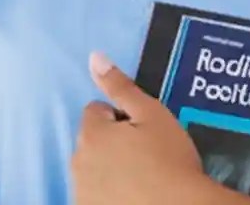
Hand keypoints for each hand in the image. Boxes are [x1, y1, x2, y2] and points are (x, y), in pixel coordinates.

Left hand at [71, 51, 229, 204]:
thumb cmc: (170, 160)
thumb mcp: (152, 114)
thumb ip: (121, 87)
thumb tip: (95, 58)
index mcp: (92, 133)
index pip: (96, 111)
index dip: (120, 118)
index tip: (141, 132)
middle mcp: (79, 161)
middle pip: (91, 141)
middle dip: (111, 143)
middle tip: (144, 154)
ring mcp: (82, 189)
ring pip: (91, 169)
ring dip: (107, 168)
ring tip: (141, 178)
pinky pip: (93, 194)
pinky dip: (106, 193)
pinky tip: (132, 195)